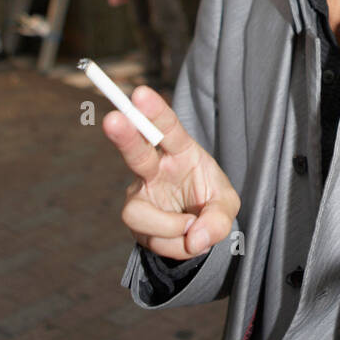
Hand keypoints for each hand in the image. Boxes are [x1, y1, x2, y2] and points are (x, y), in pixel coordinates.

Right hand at [102, 85, 240, 259]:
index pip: (167, 128)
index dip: (154, 111)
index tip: (140, 94)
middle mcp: (155, 168)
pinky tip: (184, 239)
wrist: (198, 226)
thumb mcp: (227, 205)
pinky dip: (173, 245)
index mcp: (181, 150)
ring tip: (191, 226)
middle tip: (112, 118)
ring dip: (168, 228)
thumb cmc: (211, 202)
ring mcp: (140, 193)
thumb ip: (218, 219)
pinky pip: (150, 238)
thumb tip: (194, 239)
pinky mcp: (135, 217)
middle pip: (136, 151)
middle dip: (124, 136)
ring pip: (136, 212)